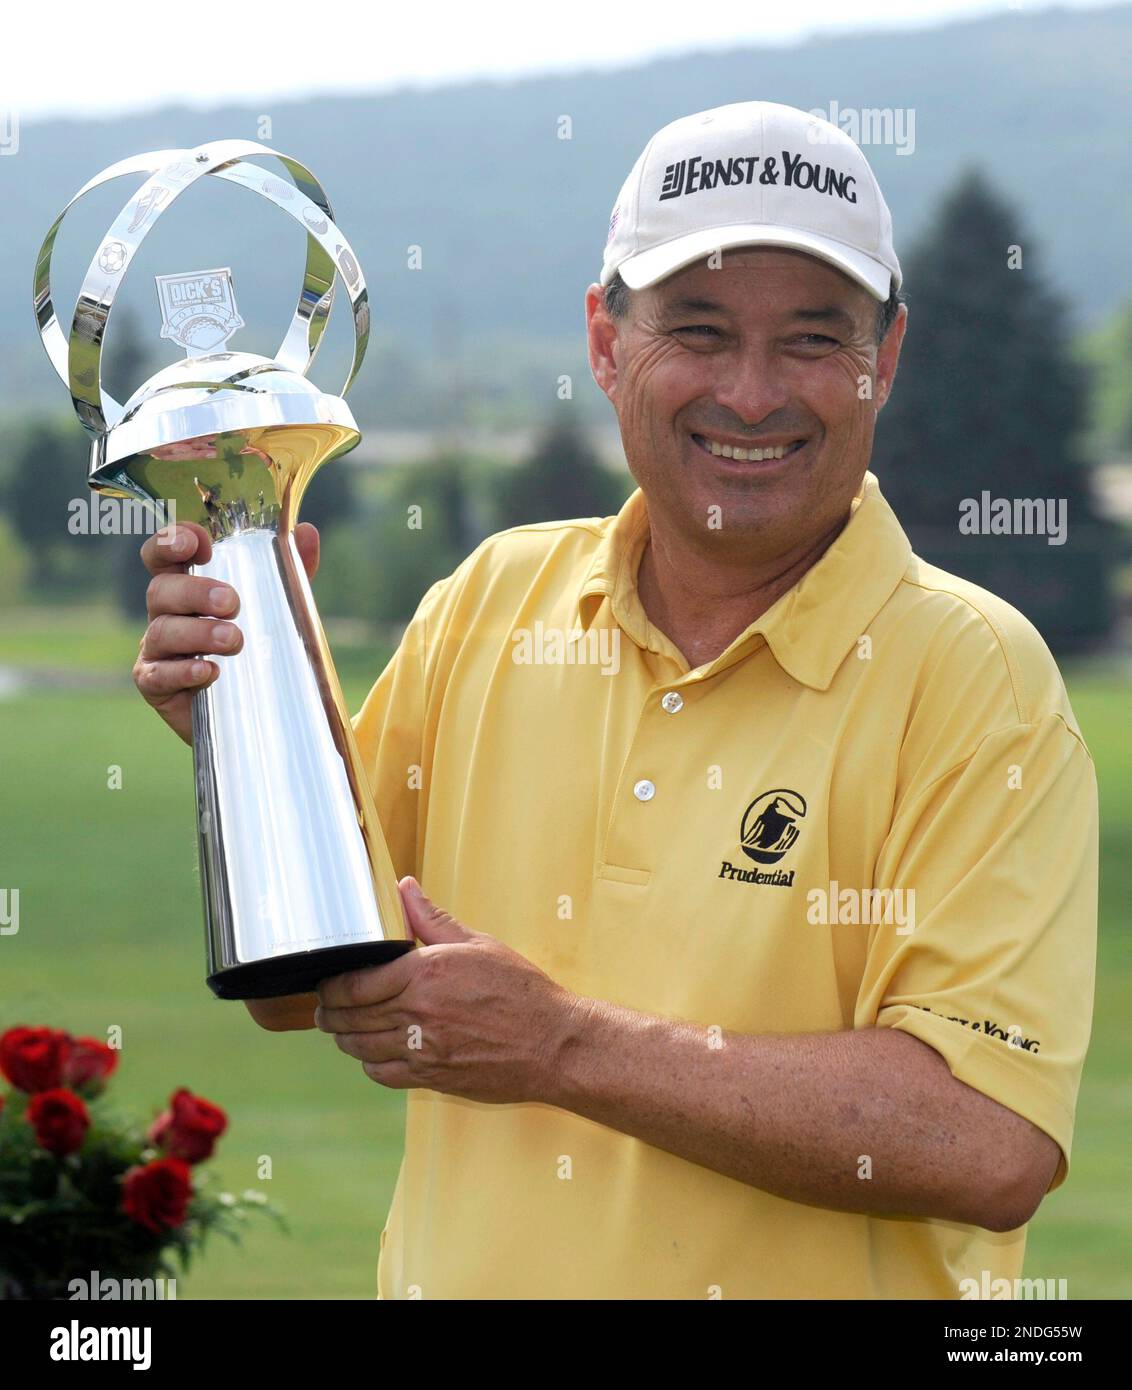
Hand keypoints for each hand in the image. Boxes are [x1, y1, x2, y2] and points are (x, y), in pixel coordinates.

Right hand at [132, 521, 319, 743]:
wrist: (252, 710)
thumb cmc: (256, 647)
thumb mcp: (276, 606)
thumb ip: (289, 570)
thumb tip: (307, 532)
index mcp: (186, 585)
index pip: (163, 554)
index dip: (171, 541)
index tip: (199, 543)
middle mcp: (165, 613)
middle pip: (161, 590)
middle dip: (195, 592)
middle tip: (232, 602)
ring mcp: (157, 650)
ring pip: (161, 631)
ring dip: (197, 632)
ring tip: (234, 640)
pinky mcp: (156, 685)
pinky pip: (158, 675)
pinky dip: (183, 671)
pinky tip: (209, 671)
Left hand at [314, 878, 583, 1103]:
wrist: (553, 1043)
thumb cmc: (521, 991)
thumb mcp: (479, 944)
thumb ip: (432, 919)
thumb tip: (405, 888)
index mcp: (425, 973)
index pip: (355, 982)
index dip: (332, 984)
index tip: (328, 981)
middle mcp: (418, 1012)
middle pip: (349, 1016)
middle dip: (330, 1010)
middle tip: (327, 1005)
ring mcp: (422, 1049)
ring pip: (360, 1046)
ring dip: (345, 1037)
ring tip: (343, 1028)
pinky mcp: (432, 1077)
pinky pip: (382, 1073)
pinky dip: (370, 1063)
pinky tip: (374, 1052)